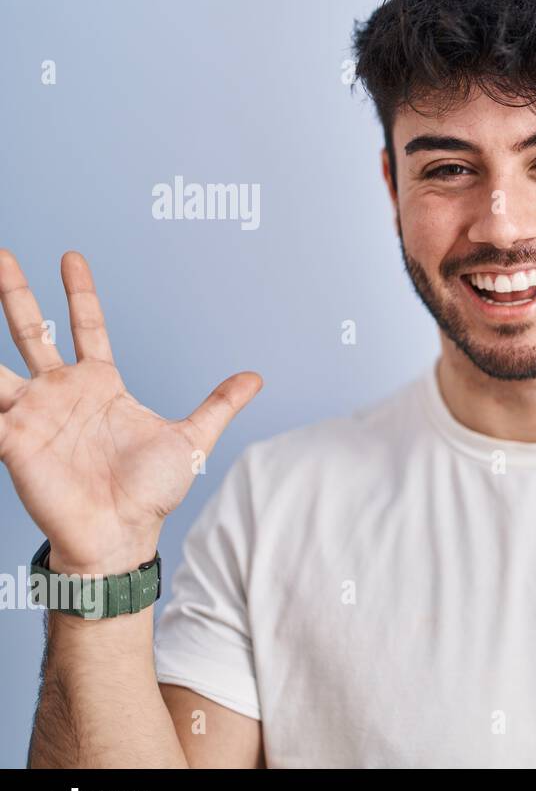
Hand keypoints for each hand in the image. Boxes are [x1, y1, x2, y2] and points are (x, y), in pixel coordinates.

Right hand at [0, 250, 261, 574]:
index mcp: (100, 385)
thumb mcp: (193, 440)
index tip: (71, 257)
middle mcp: (61, 392)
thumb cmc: (150, 493)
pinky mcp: (12, 438)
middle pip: (31, 330)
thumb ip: (220, 404)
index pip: (86, 326)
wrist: (121, 536)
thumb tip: (256, 377)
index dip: (79, 293)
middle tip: (1, 254)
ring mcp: (33, 413)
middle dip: (13, 292)